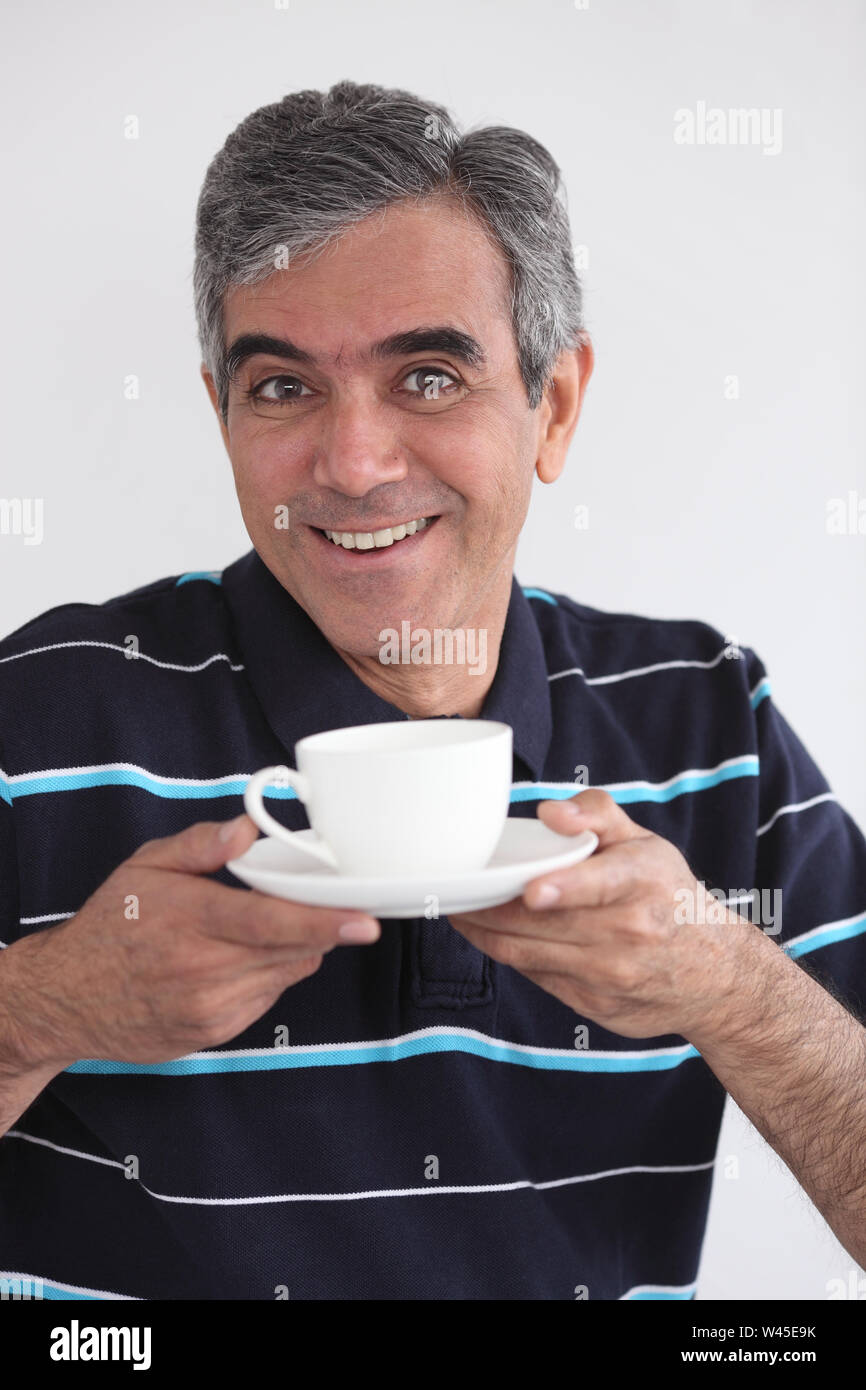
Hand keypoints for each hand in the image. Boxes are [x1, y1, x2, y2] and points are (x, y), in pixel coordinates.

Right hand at [0, 815, 379, 1071]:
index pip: (272, 922)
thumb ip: (200, 845)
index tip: (365, 920)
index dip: (324, 922)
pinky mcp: (214, 1033)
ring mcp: (210, 1007)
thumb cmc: (110, 925)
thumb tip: (246, 830)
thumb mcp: (145, 867)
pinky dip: (268, 975)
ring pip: (287, 974)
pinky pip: (267, 998)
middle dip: (321, 929)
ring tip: (257, 931)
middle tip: (333, 908)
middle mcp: (204, 969)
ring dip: (292, 950)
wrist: (67, 997)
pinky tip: (238, 960)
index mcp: (191, 919)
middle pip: (292, 950)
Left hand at [449, 790, 748, 1039]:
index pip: (601, 884)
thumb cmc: (669, 896)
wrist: (714, 975)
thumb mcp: (646, 844)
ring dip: (483, 931)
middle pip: (542, 921)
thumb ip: (597, 815)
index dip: (564, 888)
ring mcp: (610, 975)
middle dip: (488, 905)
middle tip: (451, 886)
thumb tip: (551, 814)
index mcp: (643, 883)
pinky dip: (507, 953)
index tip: (533, 890)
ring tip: (456, 909)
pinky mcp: (593, 1004)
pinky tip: (489, 935)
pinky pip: (535, 975)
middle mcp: (629, 932)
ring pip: (527, 952)